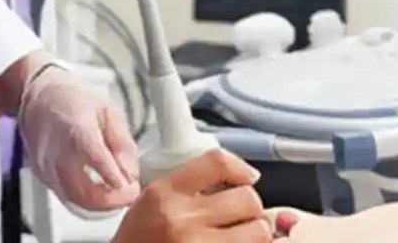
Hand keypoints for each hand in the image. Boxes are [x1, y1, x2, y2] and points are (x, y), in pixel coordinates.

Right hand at [19, 66, 140, 210]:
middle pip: (81, 188)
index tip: (130, 187)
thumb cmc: (74, 103)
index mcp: (77, 128)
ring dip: (100, 205)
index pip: (93, 155)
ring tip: (118, 196)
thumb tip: (131, 175)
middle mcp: (57, 151)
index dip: (111, 174)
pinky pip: (66, 196)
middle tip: (130, 195)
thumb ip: (122, 143)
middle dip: (110, 200)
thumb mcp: (108, 112)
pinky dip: (86, 201)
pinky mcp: (43, 177)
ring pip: (73, 199)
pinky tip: (101, 192)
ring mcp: (47, 167)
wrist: (39, 101)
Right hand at [111, 150, 271, 242]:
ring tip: (240, 234)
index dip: (240, 168)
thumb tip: (237, 178)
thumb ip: (188, 185)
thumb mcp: (152, 200)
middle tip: (241, 213)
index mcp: (165, 194)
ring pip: (258, 231)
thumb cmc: (138, 240)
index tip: (247, 176)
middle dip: (250, 207)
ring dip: (254, 232)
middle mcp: (182, 219)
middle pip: (246, 199)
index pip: (216, 163)